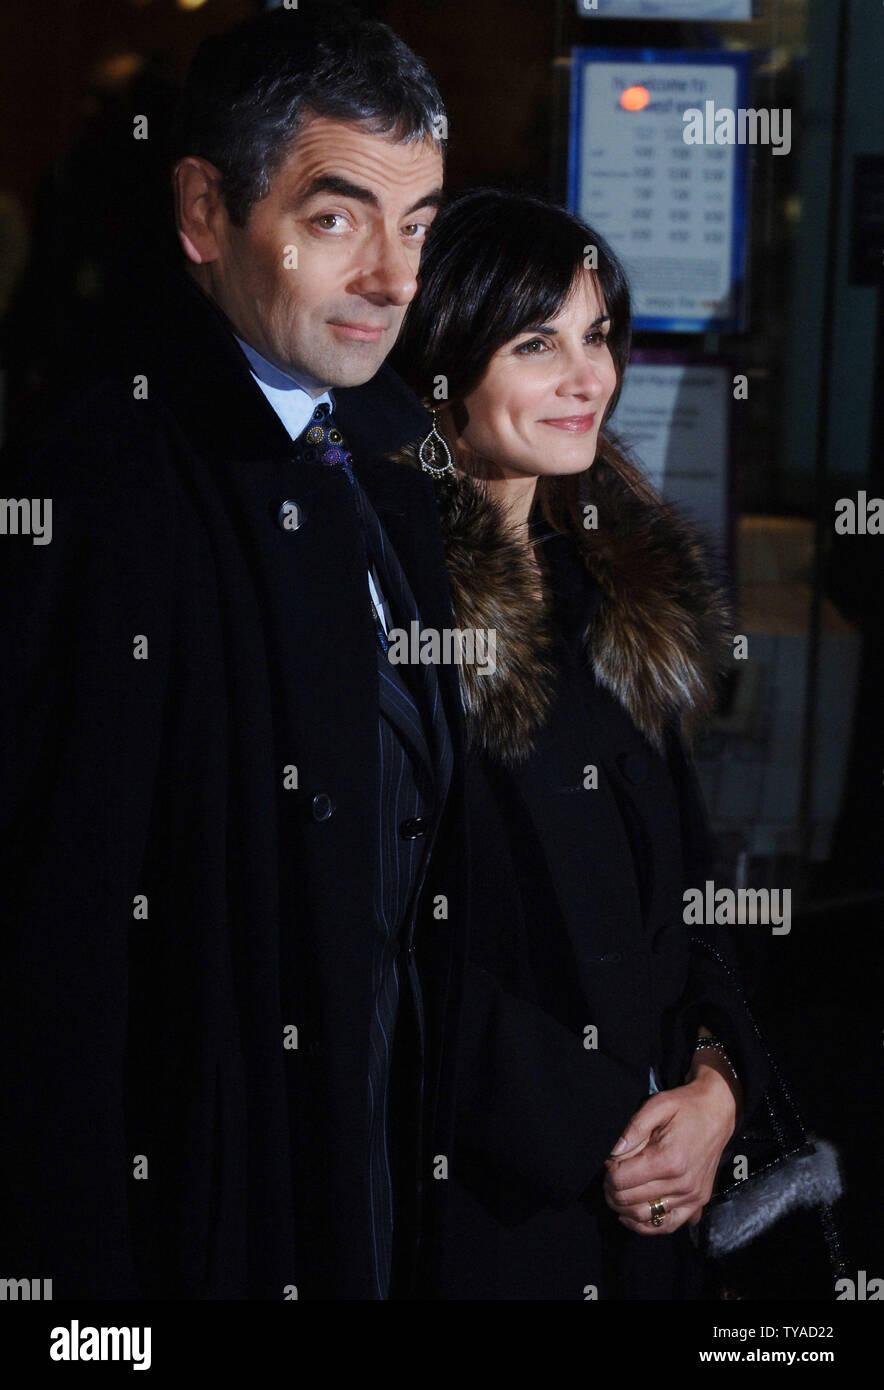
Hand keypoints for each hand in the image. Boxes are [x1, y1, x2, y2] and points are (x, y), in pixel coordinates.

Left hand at [602, 1071, 736, 1234]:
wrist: (717, 1112)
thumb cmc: (685, 1107)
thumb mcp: (658, 1105)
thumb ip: (634, 1129)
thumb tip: (612, 1152)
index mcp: (669, 1160)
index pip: (621, 1180)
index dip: (608, 1171)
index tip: (609, 1161)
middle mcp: (682, 1184)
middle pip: (629, 1201)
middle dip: (611, 1190)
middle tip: (609, 1175)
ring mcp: (692, 1197)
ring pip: (645, 1217)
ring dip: (623, 1209)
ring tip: (616, 1192)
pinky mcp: (697, 1203)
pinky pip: (667, 1225)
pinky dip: (645, 1226)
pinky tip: (631, 1215)